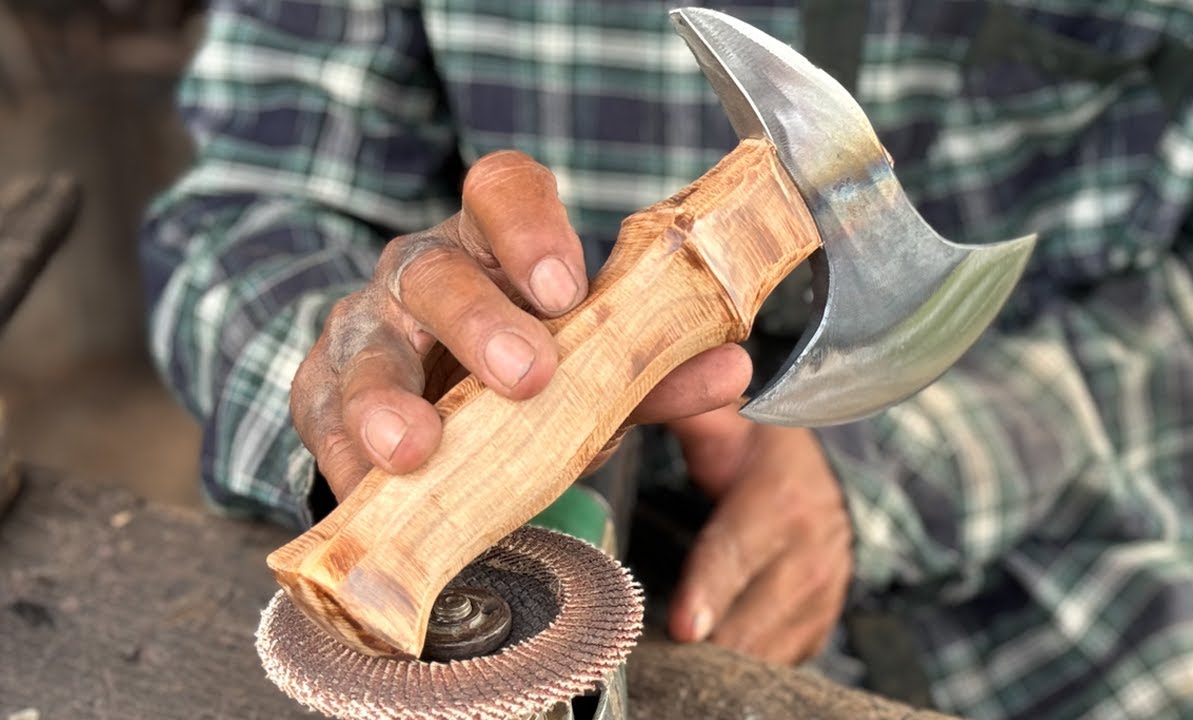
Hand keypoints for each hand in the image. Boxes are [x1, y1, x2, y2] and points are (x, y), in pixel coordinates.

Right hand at [290, 150, 752, 499]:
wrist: (440, 408)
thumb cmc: (523, 368)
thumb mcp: (590, 365)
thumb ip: (650, 366)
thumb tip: (733, 369)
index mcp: (495, 242)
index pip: (503, 193)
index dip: (530, 227)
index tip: (566, 284)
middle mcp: (424, 271)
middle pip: (437, 270)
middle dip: (480, 321)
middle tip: (526, 374)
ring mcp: (366, 327)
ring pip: (367, 345)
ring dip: (388, 397)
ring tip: (414, 447)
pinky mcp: (321, 389)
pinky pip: (321, 416)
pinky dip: (343, 456)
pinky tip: (366, 488)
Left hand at [666, 403, 853, 664]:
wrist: (818, 480)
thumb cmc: (756, 452)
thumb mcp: (726, 425)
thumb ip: (688, 415)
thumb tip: (645, 385)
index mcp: (783, 500)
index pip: (738, 551)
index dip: (710, 589)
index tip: (685, 625)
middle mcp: (813, 553)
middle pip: (754, 617)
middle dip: (709, 640)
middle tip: (656, 656)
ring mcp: (823, 596)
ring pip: (768, 650)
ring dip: (724, 659)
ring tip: (673, 663)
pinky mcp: (820, 626)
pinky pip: (781, 661)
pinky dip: (746, 666)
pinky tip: (709, 662)